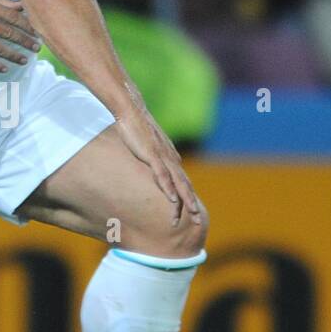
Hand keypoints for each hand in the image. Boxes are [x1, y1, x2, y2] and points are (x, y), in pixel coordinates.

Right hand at [0, 0, 39, 71]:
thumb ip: (4, 2)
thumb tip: (24, 5)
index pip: (13, 17)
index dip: (27, 26)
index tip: (38, 33)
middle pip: (8, 33)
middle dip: (25, 41)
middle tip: (37, 48)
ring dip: (12, 55)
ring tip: (24, 60)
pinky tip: (4, 69)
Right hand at [114, 97, 201, 225]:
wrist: (132, 111)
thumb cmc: (137, 127)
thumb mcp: (148, 145)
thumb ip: (154, 156)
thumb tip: (156, 164)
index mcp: (170, 158)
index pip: (182, 182)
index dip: (188, 198)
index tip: (191, 213)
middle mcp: (171, 159)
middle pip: (185, 186)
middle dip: (192, 204)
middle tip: (199, 221)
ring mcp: (163, 158)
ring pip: (178, 184)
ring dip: (186, 201)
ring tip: (193, 215)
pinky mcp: (153, 155)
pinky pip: (163, 176)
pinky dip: (170, 189)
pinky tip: (175, 200)